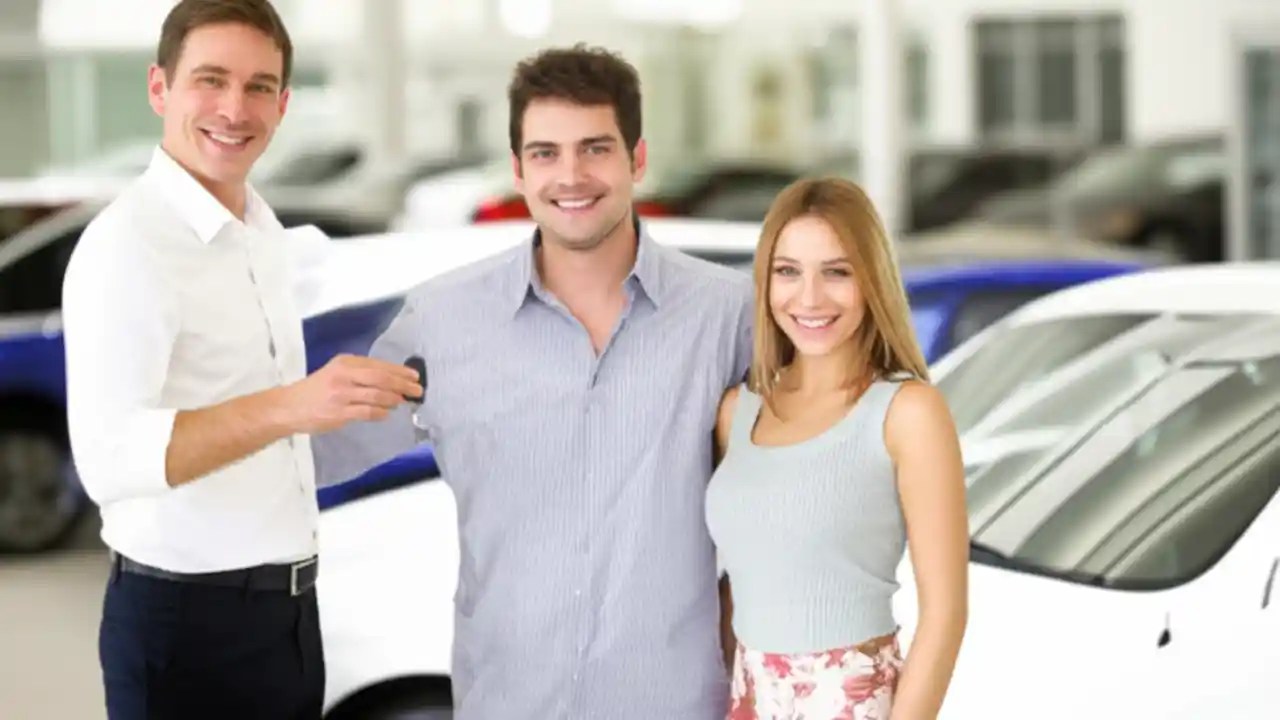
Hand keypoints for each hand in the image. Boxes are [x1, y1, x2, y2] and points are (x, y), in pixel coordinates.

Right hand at [283, 354, 423, 432]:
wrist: (289, 407)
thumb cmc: (316, 389)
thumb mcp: (337, 372)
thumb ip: (360, 374)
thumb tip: (392, 380)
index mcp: (345, 362)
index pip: (378, 365)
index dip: (399, 371)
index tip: (414, 376)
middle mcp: (344, 375)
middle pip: (381, 378)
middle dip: (403, 384)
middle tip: (417, 390)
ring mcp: (342, 395)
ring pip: (377, 395)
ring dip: (394, 399)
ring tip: (402, 402)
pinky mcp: (340, 413)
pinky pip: (367, 412)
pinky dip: (380, 413)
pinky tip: (386, 413)